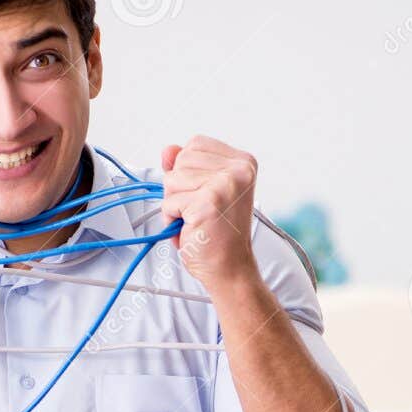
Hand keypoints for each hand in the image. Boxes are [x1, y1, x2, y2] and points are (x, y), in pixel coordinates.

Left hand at [159, 136, 259, 289]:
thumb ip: (186, 166)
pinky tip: (192, 227)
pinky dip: (173, 219)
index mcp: (243, 162)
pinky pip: (169, 202)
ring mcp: (225, 185)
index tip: (206, 194)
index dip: (189, 171)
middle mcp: (238, 170)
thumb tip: (168, 150)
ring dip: (175, 204)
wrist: (230, 267)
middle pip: (181, 160)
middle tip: (200, 209)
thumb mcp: (203, 190)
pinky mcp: (208, 202)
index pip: (195, 144)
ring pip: (171, 180)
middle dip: (180, 188)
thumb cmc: (219, 232)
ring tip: (196, 219)